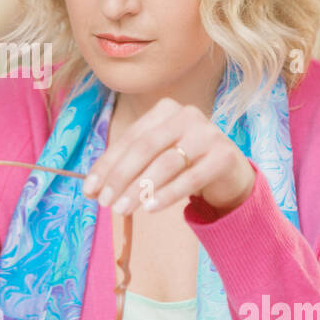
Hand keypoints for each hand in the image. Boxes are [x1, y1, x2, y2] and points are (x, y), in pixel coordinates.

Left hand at [83, 97, 255, 215]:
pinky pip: (190, 178)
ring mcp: (208, 133)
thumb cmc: (185, 164)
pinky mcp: (224, 155)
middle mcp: (187, 115)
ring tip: (122, 209)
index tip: (89, 188)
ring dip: (140, 188)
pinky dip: (168, 194)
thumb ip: (127, 167)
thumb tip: (92, 189)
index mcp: (165, 110)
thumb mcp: (156, 158)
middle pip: (145, 147)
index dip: (107, 164)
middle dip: (121, 177)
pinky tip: (150, 208)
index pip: (130, 138)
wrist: (230, 172)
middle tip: (106, 202)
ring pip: (166, 163)